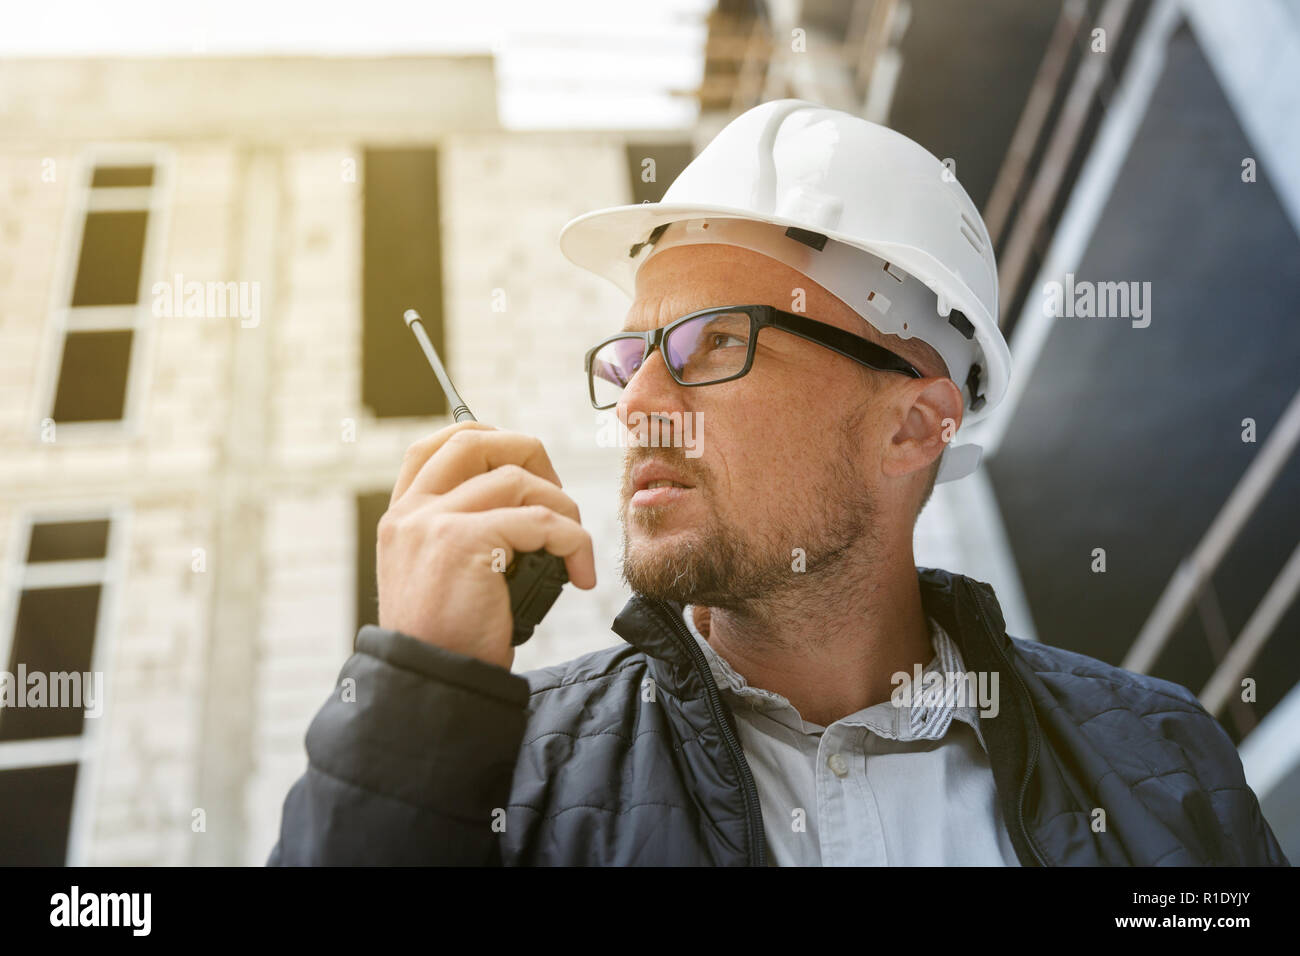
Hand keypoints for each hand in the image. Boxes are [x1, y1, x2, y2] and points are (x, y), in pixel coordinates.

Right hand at [377, 422, 596, 668]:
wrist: (433, 689)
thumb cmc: (450, 643)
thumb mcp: (441, 578)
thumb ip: (463, 535)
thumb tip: (525, 509)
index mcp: (402, 518)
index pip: (434, 446)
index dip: (486, 439)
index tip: (525, 465)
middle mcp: (411, 513)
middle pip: (474, 441)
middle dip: (530, 456)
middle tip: (557, 499)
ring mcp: (433, 523)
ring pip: (518, 479)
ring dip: (562, 508)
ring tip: (572, 550)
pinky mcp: (463, 542)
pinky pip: (540, 521)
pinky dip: (573, 541)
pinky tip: (579, 573)